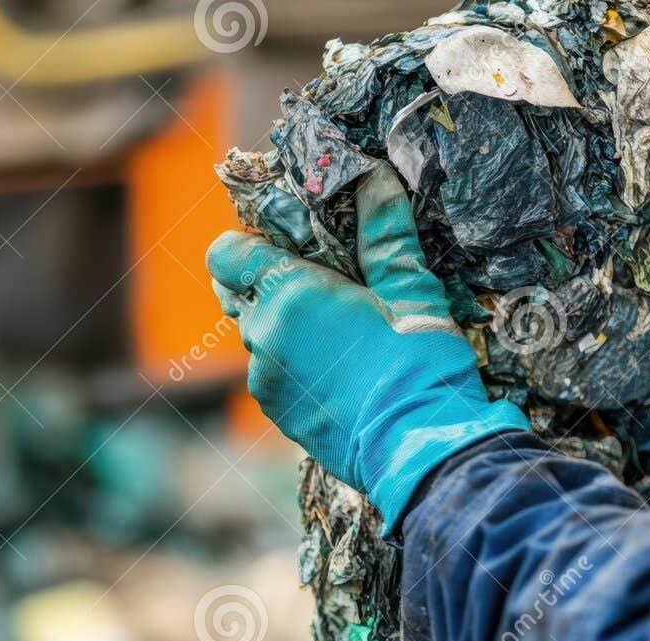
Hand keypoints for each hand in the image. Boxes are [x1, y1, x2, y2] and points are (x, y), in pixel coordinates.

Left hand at [206, 164, 528, 531]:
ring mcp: (266, 381)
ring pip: (259, 337)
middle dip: (270, 283)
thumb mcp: (413, 292)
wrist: (421, 453)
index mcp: (288, 295)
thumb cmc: (418, 367)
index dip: (251, 243)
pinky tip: (342, 371)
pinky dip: (296, 365)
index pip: (227, 253)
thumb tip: (376, 177)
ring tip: (340, 333)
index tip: (291, 245)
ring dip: (286, 328)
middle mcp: (262, 336)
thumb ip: (386, 234)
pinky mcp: (280, 414)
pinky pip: (275, 374)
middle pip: (238, 293)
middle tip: (323, 286)